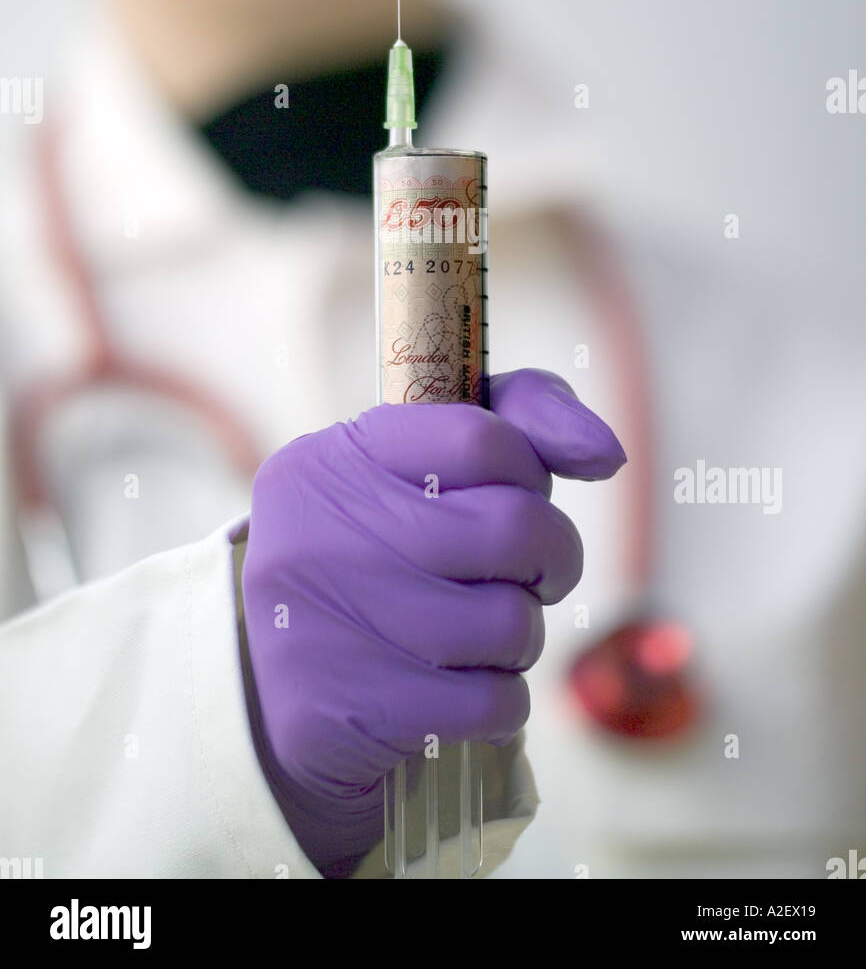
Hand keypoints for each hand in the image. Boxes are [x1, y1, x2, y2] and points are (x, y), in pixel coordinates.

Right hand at [240, 367, 625, 870]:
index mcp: (334, 455)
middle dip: (550, 558)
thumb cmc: (384, 559)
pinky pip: (492, 702)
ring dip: (521, 638)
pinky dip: (500, 701)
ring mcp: (325, 621)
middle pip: (514, 527)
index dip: (529, 472)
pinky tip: (459, 691)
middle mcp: (317, 528)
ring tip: (482, 638)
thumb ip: (520, 422)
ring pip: (510, 622)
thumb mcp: (426, 471)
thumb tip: (605, 451)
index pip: (481, 438)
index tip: (519, 497)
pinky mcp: (345, 710)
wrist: (285, 699)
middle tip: (527, 577)